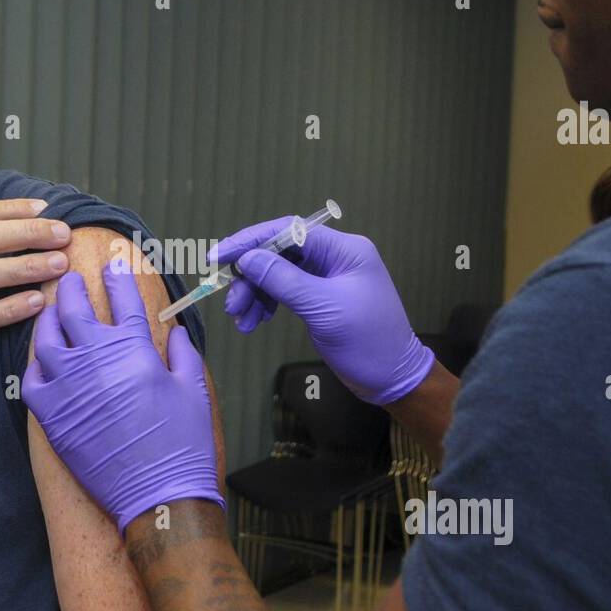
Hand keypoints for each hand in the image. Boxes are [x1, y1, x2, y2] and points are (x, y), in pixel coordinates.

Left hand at [22, 263, 223, 535]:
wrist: (157, 493)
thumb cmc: (182, 443)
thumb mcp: (194, 389)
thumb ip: (182, 353)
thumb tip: (175, 331)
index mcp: (134, 348)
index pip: (123, 299)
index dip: (117, 277)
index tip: (112, 263)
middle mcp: (96, 360)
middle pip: (75, 309)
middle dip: (73, 288)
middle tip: (71, 278)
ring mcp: (69, 387)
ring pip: (46, 339)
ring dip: (48, 320)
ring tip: (51, 312)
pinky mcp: (52, 415)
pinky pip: (32, 380)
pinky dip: (34, 366)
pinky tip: (41, 362)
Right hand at [210, 219, 432, 405]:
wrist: (392, 379)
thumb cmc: (368, 341)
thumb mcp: (323, 309)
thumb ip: (283, 280)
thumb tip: (247, 258)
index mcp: (344, 250)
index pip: (288, 231)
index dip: (250, 240)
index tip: (218, 256)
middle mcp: (334, 257)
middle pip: (279, 253)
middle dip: (251, 276)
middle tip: (232, 304)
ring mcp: (326, 277)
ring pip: (277, 273)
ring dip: (254, 294)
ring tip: (241, 320)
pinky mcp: (319, 297)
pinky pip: (283, 291)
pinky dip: (265, 304)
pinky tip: (254, 322)